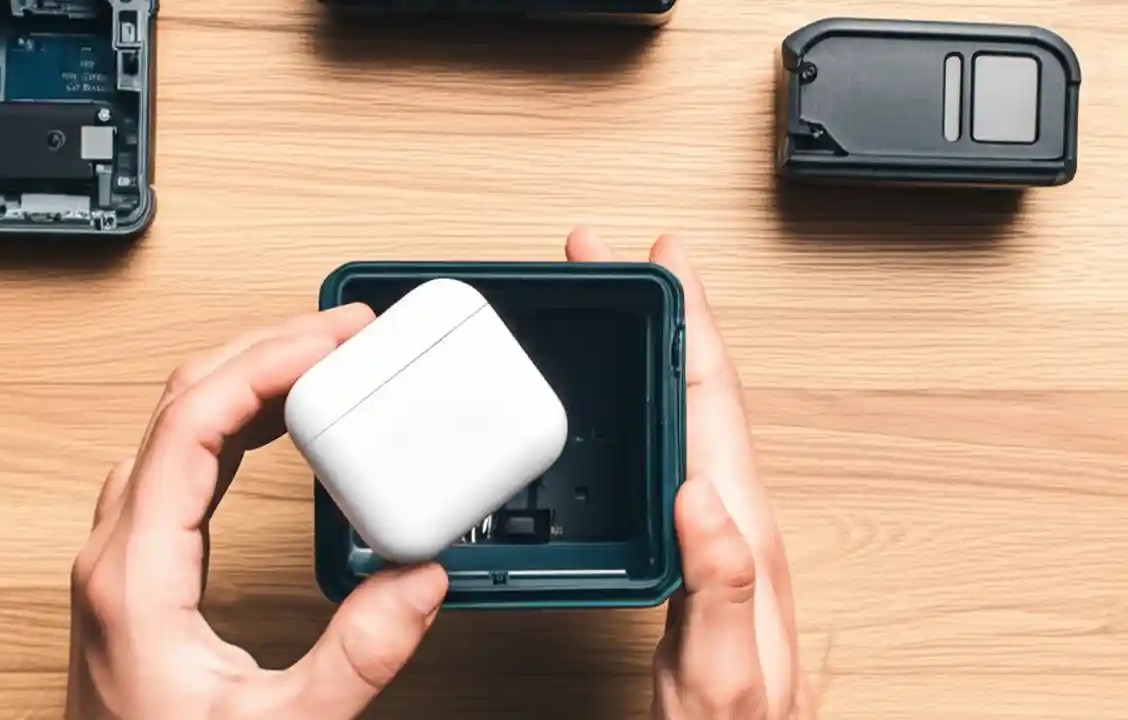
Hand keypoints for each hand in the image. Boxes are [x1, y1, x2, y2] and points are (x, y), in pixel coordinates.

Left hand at [66, 305, 448, 719]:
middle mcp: (119, 550)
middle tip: (343, 332)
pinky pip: (181, 459)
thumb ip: (358, 657)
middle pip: (182, 403)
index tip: (331, 340)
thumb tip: (420, 580)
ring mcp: (123, 554)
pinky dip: (237, 421)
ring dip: (250, 379)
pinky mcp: (140, 565)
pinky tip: (279, 423)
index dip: (266, 362)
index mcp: (138, 574)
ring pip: (176, 424)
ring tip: (324, 362)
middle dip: (266, 350)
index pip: (194, 421)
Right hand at [565, 228, 812, 718]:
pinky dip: (649, 402)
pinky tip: (628, 399)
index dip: (690, 321)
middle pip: (699, 388)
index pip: (713, 401)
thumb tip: (699, 487)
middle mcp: (733, 516)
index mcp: (740, 529)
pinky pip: (672, 448)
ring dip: (657, 347)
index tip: (664, 258)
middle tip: (621, 254)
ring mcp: (715, 528)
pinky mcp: (693, 546)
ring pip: (686, 412)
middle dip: (666, 309)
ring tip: (627, 302)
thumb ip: (718, 583)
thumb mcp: (722, 669)